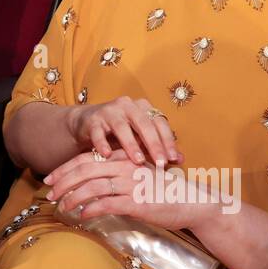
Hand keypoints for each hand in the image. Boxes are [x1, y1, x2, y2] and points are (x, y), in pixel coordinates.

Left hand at [44, 151, 217, 231]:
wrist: (193, 202)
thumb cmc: (163, 191)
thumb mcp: (138, 175)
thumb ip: (117, 174)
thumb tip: (90, 183)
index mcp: (124, 157)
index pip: (86, 159)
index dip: (65, 169)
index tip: (50, 179)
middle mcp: (125, 166)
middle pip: (85, 170)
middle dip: (63, 182)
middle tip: (49, 194)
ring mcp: (132, 184)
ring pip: (93, 186)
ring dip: (73, 197)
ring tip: (62, 207)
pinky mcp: (138, 202)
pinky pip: (108, 203)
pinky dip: (92, 209)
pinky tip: (82, 215)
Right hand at [65, 97, 181, 167]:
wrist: (87, 123)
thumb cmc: (118, 132)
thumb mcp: (139, 138)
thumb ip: (158, 147)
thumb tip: (181, 160)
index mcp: (142, 108)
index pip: (159, 123)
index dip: (168, 140)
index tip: (173, 159)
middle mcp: (127, 105)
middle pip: (143, 123)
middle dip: (153, 144)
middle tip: (160, 162)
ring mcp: (109, 111)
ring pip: (122, 127)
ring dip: (131, 144)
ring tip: (138, 160)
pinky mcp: (93, 120)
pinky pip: (98, 132)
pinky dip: (102, 143)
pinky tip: (107, 155)